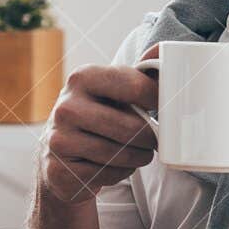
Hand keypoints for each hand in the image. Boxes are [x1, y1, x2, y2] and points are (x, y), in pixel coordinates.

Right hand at [38, 46, 159, 204]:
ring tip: (135, 153)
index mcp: (81, 78)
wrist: (59, 158)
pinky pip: (108, 174)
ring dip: (137, 158)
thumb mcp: (111, 91)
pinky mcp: (60, 171)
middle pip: (132, 128)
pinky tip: (112, 166)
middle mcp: (66, 106)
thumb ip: (138, 76)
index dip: (159, 100)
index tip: (169, 109)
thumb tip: (165, 54)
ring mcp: (59, 140)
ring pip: (121, 154)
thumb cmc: (96, 118)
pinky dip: (119, 173)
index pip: (135, 87)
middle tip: (152, 141)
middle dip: (150, 139)